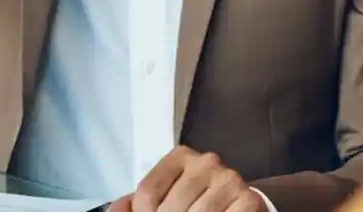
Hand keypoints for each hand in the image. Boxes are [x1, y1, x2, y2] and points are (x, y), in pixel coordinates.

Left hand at [110, 147, 265, 211]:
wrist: (243, 204)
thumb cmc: (200, 201)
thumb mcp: (168, 196)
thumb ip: (139, 203)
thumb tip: (114, 210)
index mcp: (180, 156)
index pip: (147, 193)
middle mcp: (206, 162)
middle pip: (169, 209)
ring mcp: (229, 180)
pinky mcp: (249, 200)